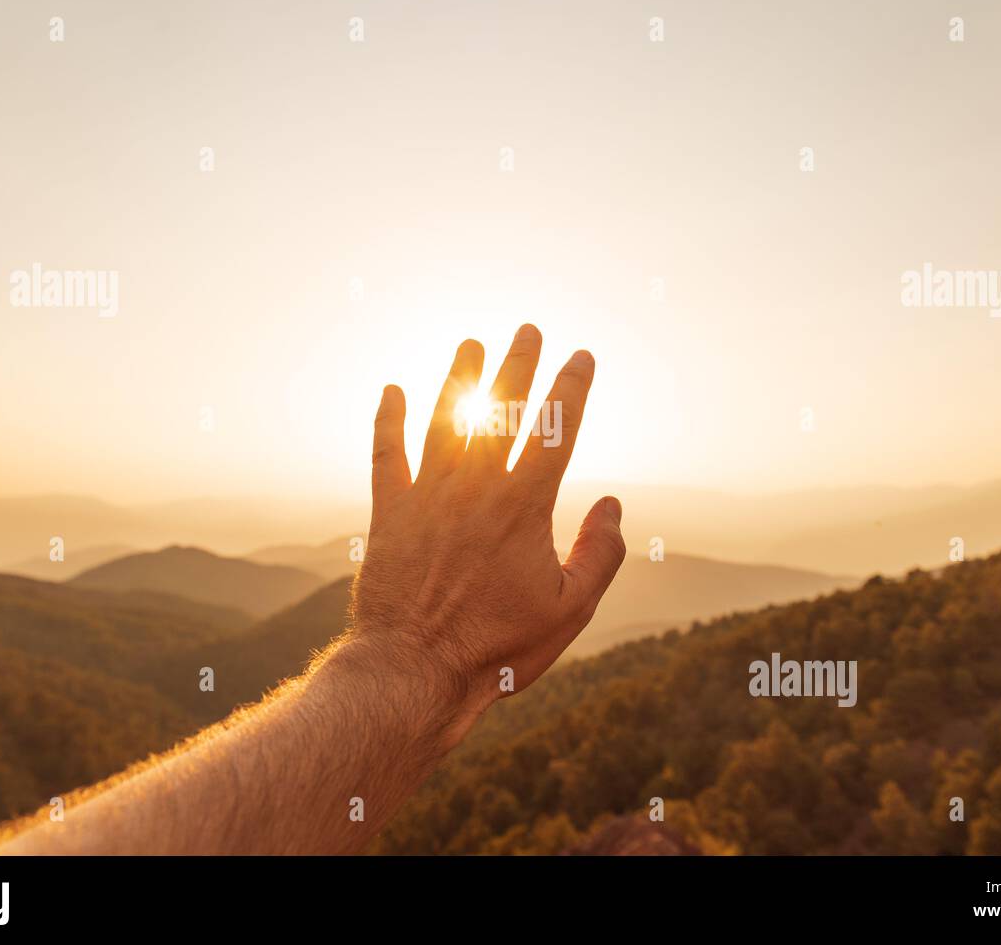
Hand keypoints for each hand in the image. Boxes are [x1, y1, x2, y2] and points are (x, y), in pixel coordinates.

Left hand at [352, 324, 625, 742]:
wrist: (416, 669)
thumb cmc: (499, 647)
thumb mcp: (570, 610)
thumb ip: (599, 554)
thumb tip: (613, 504)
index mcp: (524, 506)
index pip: (556, 431)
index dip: (572, 388)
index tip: (582, 356)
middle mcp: (475, 488)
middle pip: (501, 411)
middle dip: (519, 365)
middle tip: (528, 330)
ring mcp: (427, 497)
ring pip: (445, 420)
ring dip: (460, 379)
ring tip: (470, 345)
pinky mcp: (388, 514)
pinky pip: (386, 454)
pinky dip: (387, 420)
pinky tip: (391, 390)